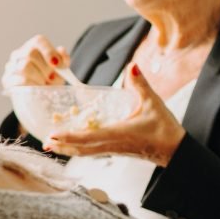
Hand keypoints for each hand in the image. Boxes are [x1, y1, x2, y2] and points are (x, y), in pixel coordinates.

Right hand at [1, 35, 70, 90]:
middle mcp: (19, 54)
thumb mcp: (60, 71)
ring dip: (38, 77)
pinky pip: (20, 80)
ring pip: (25, 66)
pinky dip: (32, 85)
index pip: (39, 41)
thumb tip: (62, 56)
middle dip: (45, 68)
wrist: (37, 99)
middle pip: (30, 53)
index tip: (58, 65)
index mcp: (33, 47)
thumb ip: (63, 61)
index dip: (49, 51)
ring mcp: (11, 66)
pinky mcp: (6, 80)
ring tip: (43, 84)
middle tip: (52, 79)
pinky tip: (36, 89)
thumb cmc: (48, 81)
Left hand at [47, 63, 185, 165]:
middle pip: (81, 148)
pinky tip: (71, 146)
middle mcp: (112, 144)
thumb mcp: (153, 103)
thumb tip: (132, 66)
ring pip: (85, 152)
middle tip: (44, 143)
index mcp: (119, 133)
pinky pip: (92, 152)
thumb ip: (141, 84)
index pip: (89, 137)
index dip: (70, 136)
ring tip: (51, 145)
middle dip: (62, 145)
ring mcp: (113, 150)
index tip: (53, 135)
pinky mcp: (115, 152)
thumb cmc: (165, 129)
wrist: (175, 152)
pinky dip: (79, 149)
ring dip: (68, 149)